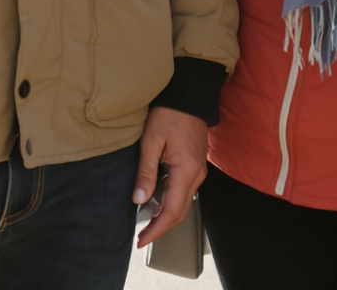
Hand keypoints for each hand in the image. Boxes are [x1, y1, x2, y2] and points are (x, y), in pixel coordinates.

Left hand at [132, 105, 208, 248]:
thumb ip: (146, 172)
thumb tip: (139, 200)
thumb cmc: (169, 113)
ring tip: (146, 224)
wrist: (189, 96)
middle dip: (161, 229)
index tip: (142, 240)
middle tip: (141, 238)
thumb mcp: (151, 140)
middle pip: (180, 213)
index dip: (157, 230)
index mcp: (186, 171)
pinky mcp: (195, 166)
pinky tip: (156, 204)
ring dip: (166, 217)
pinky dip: (171, 204)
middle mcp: (196, 175)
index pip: (173, 212)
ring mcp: (198, 172)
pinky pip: (184, 192)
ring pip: (183, 204)